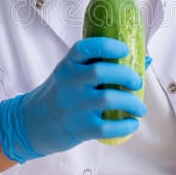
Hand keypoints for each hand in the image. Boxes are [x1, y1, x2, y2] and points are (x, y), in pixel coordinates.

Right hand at [0, 37, 146, 162]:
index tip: (125, 49)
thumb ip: (99, 66)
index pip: (86, 48)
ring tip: (140, 108)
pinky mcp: (80, 128)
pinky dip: (126, 126)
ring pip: (110, 99)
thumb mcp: (70, 74)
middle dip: (127, 75)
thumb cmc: (59, 95)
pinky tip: (132, 123)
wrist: (30, 124)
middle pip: (102, 72)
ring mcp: (75, 106)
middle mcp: (70, 83)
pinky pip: (108, 127)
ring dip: (132, 103)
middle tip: (137, 82)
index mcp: (68, 65)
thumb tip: (145, 61)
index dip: (109, 46)